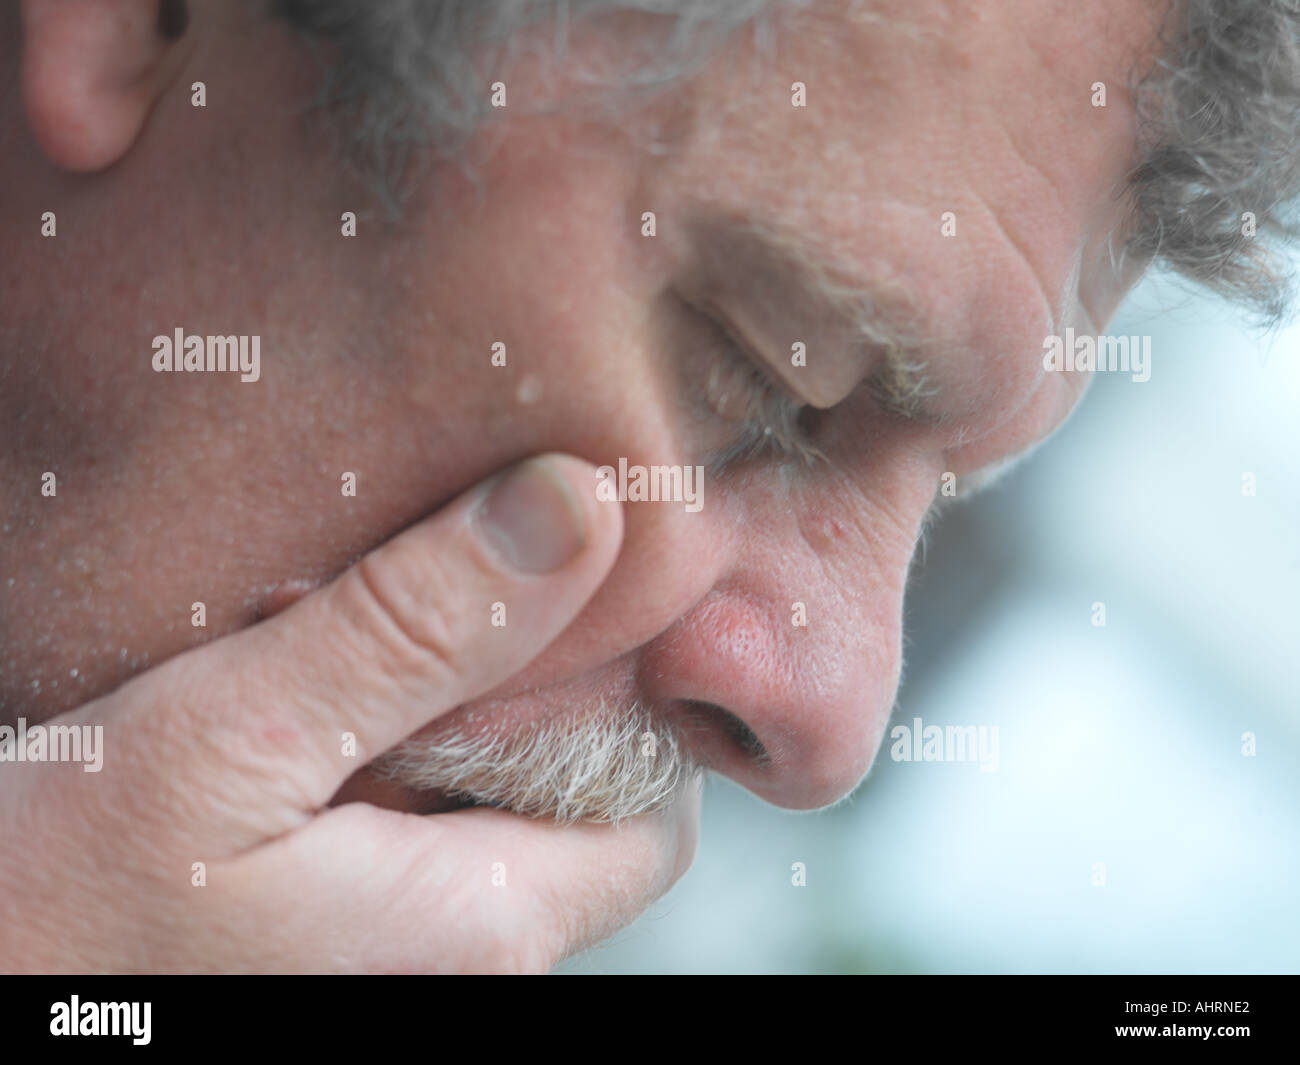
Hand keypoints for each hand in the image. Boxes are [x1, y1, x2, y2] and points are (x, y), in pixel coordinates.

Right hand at [0, 455, 699, 972]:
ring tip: (331, 625)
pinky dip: (368, 741)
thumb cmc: (50, 910)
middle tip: (426, 584)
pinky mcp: (324, 935)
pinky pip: (399, 824)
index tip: (584, 603)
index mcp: (482, 928)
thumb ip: (416, 630)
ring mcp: (389, 954)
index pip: (655, 822)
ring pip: (478, 803)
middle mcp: (457, 962)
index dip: (640, 708)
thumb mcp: (238, 737)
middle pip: (568, 802)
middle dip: (518, 684)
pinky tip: (289, 684)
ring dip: (428, 700)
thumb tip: (584, 511)